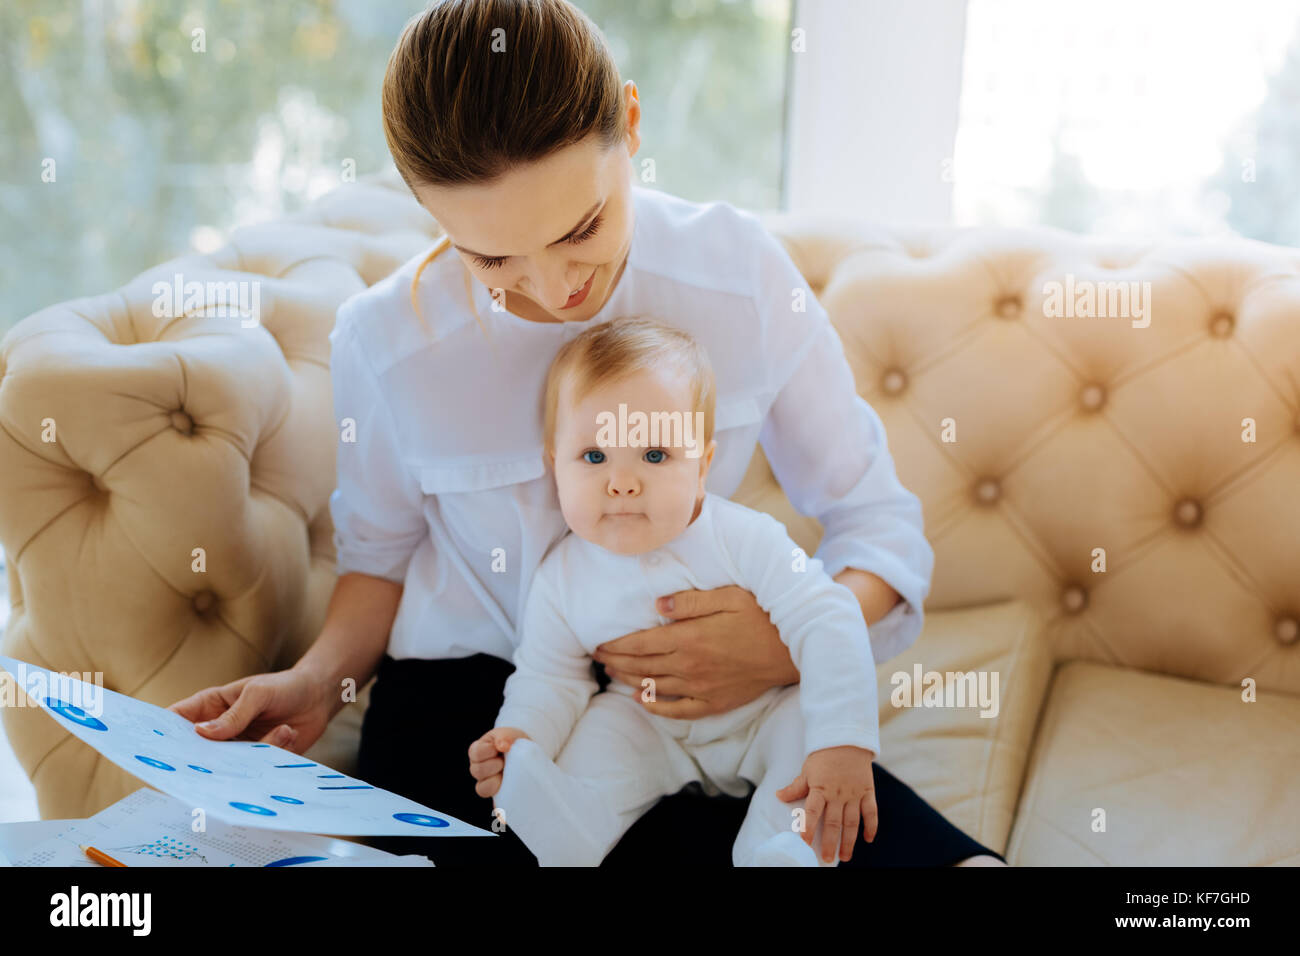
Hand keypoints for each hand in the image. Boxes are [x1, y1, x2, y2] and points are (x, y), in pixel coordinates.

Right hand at [167, 665, 333, 753]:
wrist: (319, 696)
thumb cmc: (283, 686)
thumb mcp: (257, 693)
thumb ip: (234, 715)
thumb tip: (201, 733)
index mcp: (209, 707)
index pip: (175, 720)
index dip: (160, 734)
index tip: (152, 750)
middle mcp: (218, 731)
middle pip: (195, 751)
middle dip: (199, 760)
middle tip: (210, 763)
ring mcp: (236, 748)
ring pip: (226, 764)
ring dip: (248, 756)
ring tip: (280, 730)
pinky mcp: (257, 760)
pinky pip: (255, 768)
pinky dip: (271, 753)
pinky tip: (288, 732)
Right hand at [468, 727, 530, 798]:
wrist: (527, 755)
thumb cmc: (514, 743)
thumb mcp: (509, 734)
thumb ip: (504, 737)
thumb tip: (502, 746)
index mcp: (478, 751)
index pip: (476, 753)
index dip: (490, 751)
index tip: (501, 748)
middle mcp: (478, 768)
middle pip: (477, 771)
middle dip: (495, 765)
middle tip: (505, 761)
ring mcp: (485, 782)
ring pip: (482, 788)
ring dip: (496, 779)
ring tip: (507, 772)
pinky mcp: (496, 794)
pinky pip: (493, 800)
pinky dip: (500, 793)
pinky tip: (507, 785)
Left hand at [591, 586, 796, 719]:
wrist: (793, 651)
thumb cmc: (762, 617)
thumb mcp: (728, 597)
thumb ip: (690, 602)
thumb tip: (656, 606)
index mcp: (690, 639)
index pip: (640, 644)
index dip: (616, 645)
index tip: (598, 643)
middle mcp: (690, 667)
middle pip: (641, 667)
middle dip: (615, 662)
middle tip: (597, 657)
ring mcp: (701, 688)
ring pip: (654, 688)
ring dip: (629, 681)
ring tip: (612, 673)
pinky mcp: (714, 702)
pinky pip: (678, 711)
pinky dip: (656, 708)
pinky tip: (643, 701)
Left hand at [777, 745, 877, 863]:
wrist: (847, 740)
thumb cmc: (823, 756)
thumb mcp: (807, 770)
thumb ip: (795, 787)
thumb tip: (778, 796)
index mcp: (820, 788)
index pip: (812, 811)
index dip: (808, 827)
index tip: (805, 842)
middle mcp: (837, 794)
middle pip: (833, 822)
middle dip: (830, 842)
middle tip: (827, 858)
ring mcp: (854, 794)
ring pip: (852, 822)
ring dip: (849, 840)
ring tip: (846, 856)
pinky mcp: (867, 791)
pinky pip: (871, 812)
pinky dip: (871, 826)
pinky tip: (868, 839)